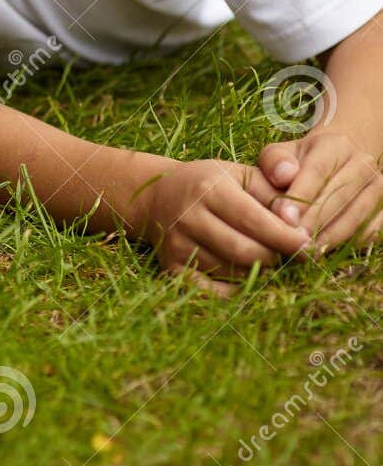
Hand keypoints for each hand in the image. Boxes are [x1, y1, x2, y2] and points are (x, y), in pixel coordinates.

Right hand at [136, 158, 311, 296]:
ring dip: (258, 272)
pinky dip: (236, 288)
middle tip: (290, 255)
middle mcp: (190, 217)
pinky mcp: (171, 268)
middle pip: (244, 252)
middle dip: (274, 257)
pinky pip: (212, 291)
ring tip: (268, 260)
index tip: (308, 245)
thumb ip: (274, 193)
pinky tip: (247, 275)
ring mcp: (178, 245)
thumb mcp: (241, 175)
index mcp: (210, 189)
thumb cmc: (211, 183)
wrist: (158, 196)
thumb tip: (299, 223)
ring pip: (231, 272)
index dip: (286, 237)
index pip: (255, 221)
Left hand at [258, 132, 382, 251]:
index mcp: (334, 144)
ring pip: (357, 214)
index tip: (284, 218)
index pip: (318, 170)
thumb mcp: (281, 154)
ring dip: (333, 236)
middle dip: (316, 220)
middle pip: (340, 194)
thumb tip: (284, 176)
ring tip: (308, 250)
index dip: (301, 195)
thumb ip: (275, 161)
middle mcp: (362, 162)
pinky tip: (327, 250)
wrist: (338, 162)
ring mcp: (378, 185)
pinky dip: (350, 241)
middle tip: (294, 241)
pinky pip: (372, 229)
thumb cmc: (300, 163)